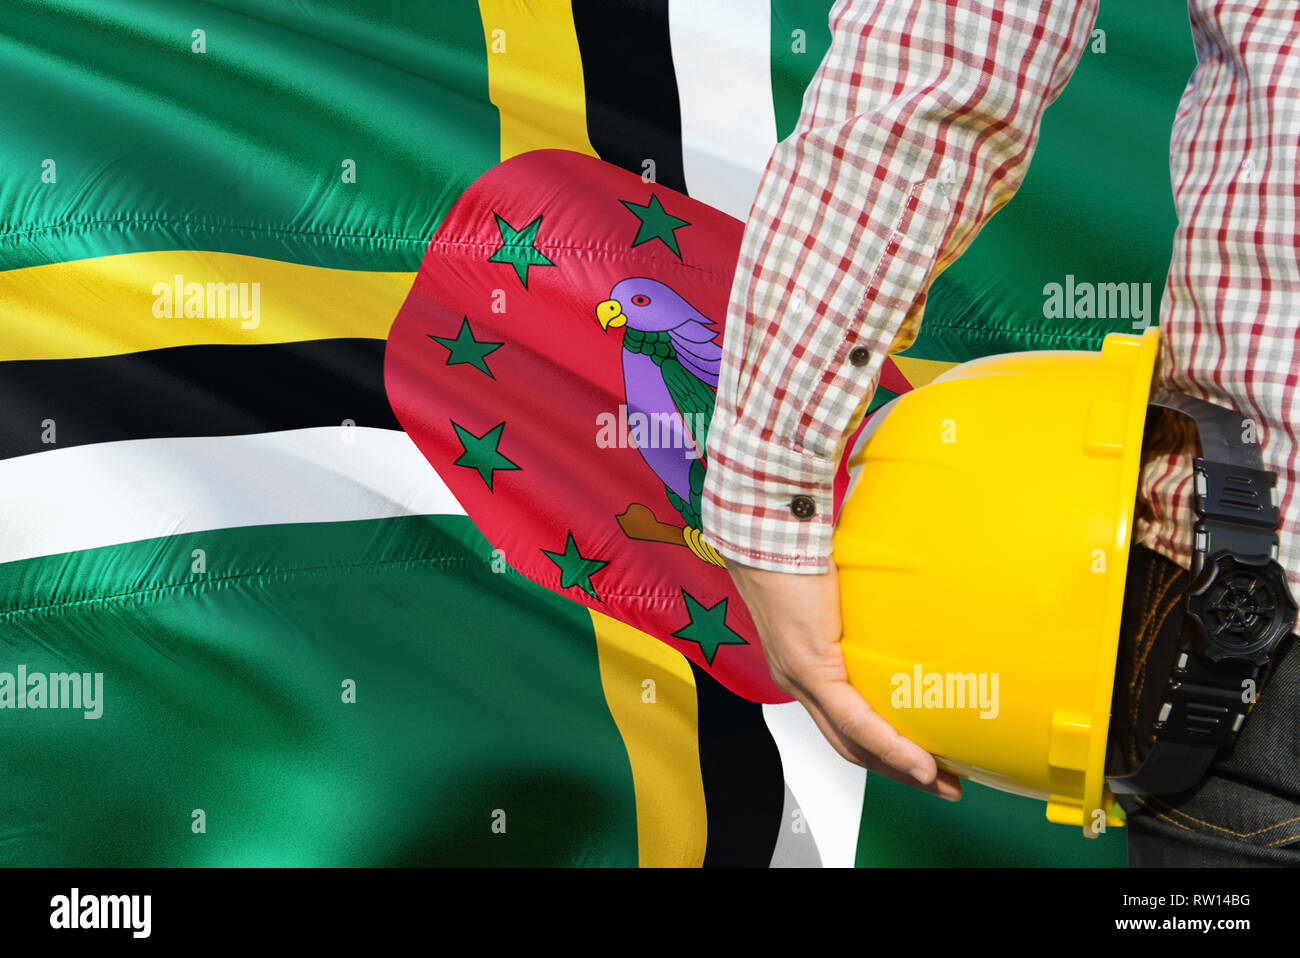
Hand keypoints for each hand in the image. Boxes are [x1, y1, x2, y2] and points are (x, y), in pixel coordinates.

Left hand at [727, 557, 960, 800]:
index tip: (920, 761)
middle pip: (850, 745)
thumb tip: (909, 598)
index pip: (844, 724)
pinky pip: (853, 718)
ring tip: (940, 782)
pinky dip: (889, 746)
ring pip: (853, 742)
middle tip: (941, 784)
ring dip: (899, 770)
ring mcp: (802, 677)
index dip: (881, 749)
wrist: (769, 533)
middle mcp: (799, 681)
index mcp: (806, 666)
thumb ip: (866, 607)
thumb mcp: (841, 591)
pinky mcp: (810, 666)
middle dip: (897, 771)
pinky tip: (919, 763)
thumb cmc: (798, 550)